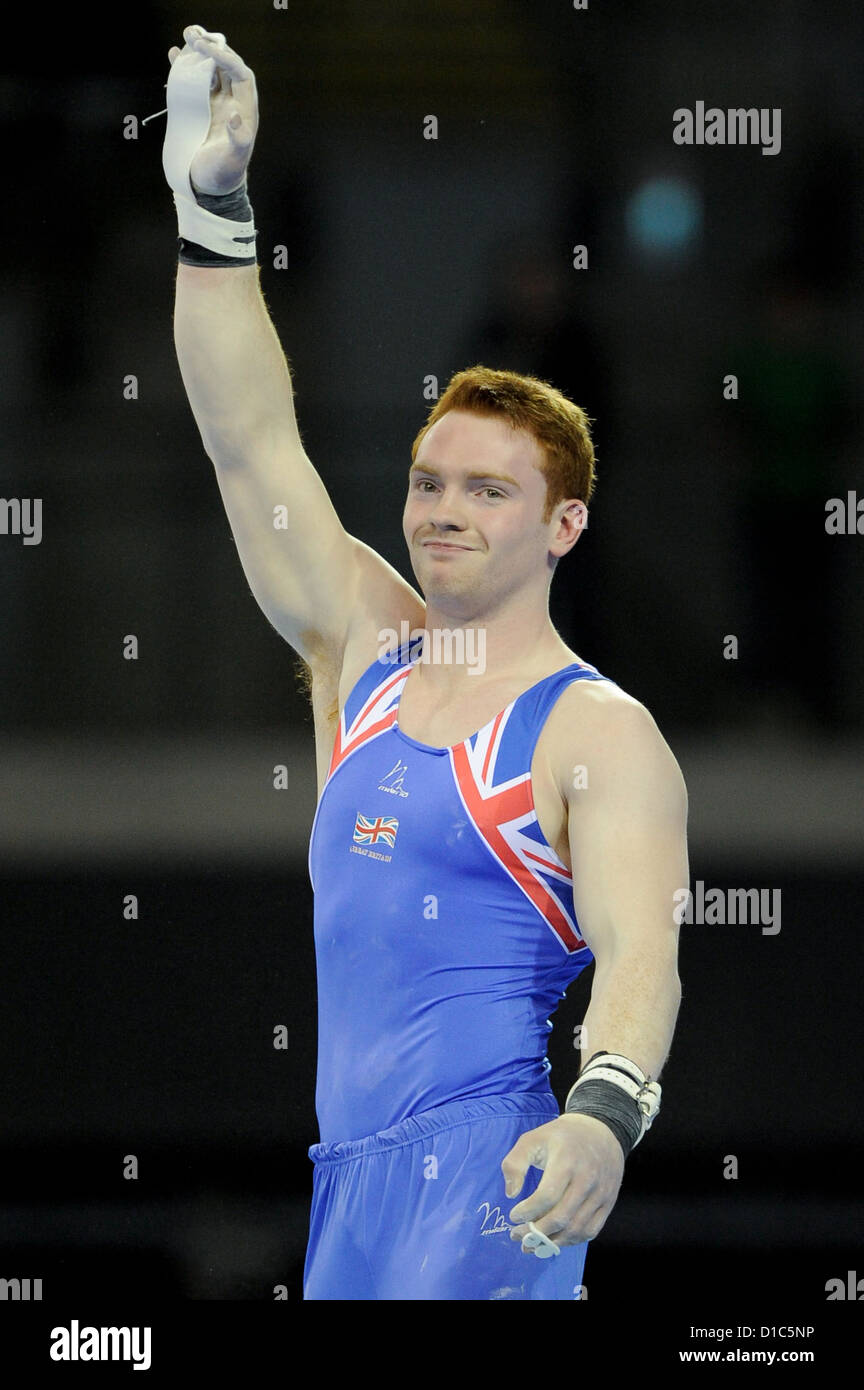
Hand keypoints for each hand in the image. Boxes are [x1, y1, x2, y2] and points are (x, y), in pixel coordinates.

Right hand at [167, 25, 257, 194]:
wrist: (210, 184)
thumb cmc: (224, 172)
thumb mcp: (233, 159)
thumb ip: (238, 139)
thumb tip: (235, 116)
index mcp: (245, 108)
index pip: (240, 74)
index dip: (227, 59)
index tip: (208, 50)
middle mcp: (232, 101)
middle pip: (226, 66)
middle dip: (212, 48)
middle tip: (192, 34)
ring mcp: (215, 102)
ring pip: (210, 70)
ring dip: (199, 52)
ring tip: (186, 35)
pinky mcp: (200, 107)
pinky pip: (194, 81)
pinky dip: (185, 67)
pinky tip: (174, 54)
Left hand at [501, 1112, 624, 1251]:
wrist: (600, 1130)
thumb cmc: (561, 1136)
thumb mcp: (532, 1138)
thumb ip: (515, 1163)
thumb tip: (511, 1194)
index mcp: (567, 1160)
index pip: (547, 1196)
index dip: (528, 1211)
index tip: (513, 1215)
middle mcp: (587, 1179)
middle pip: (561, 1217)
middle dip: (536, 1232)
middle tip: (518, 1235)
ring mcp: (600, 1193)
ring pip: (576, 1229)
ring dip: (551, 1242)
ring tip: (532, 1244)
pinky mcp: (608, 1203)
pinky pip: (590, 1230)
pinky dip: (571, 1240)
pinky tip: (555, 1239)